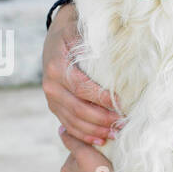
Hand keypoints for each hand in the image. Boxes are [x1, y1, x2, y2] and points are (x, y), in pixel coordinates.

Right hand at [42, 0, 122, 144]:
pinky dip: (83, 135)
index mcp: (57, 67)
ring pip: (73, 121)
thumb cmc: (75, 31)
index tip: (122, 105)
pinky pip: (68, 124)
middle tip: (122, 125)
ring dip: (95, 131)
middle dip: (102, 120)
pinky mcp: (53, 105)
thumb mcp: (81, 31)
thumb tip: (115, 53)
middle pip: (78, 109)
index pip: (82, 88)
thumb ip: (92, 43)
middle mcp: (50, 84)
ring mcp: (50, 97)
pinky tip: (99, 140)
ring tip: (115, 135)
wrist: (56, 33)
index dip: (102, 99)